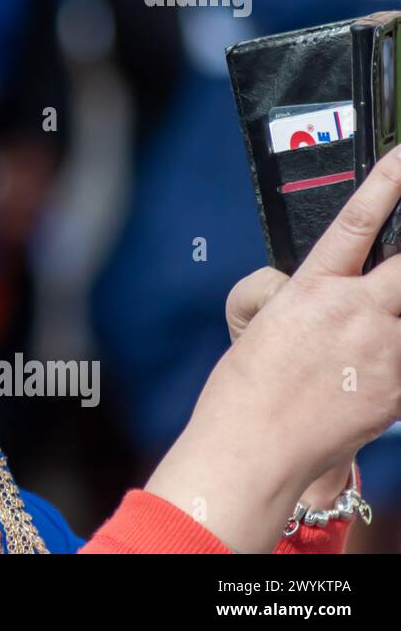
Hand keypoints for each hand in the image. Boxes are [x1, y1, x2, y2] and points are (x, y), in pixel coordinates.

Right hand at [147, 150, 400, 550]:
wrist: (254, 448)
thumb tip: (338, 295)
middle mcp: (356, 314)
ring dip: (399, 307)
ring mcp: (385, 352)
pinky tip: (374, 363)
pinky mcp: (400, 390)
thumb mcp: (265, 325)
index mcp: (312, 290)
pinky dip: (399, 349)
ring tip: (378, 317)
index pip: (358, 222)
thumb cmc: (246, 391)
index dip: (388, 183)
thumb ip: (312, 299)